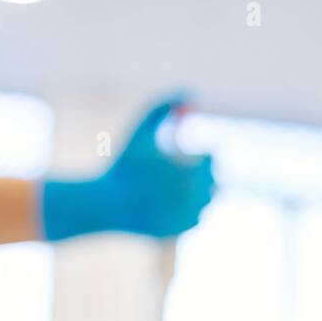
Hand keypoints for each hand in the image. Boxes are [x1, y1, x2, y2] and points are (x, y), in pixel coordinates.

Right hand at [40, 95, 215, 240]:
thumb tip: (190, 90)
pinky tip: (169, 202)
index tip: (188, 153)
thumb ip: (164, 105)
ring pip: (207, 201)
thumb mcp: (140, 129)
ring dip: (197, 192)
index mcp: (191, 169)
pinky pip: (196, 217)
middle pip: (214, 181)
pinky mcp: (183, 230)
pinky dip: (188, 209)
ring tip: (175, 185)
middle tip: (185, 170)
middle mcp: (195, 194)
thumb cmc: (123, 164)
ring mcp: (190, 214)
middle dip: (202, 174)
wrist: (107, 204)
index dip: (201, 153)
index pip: (212, 157)